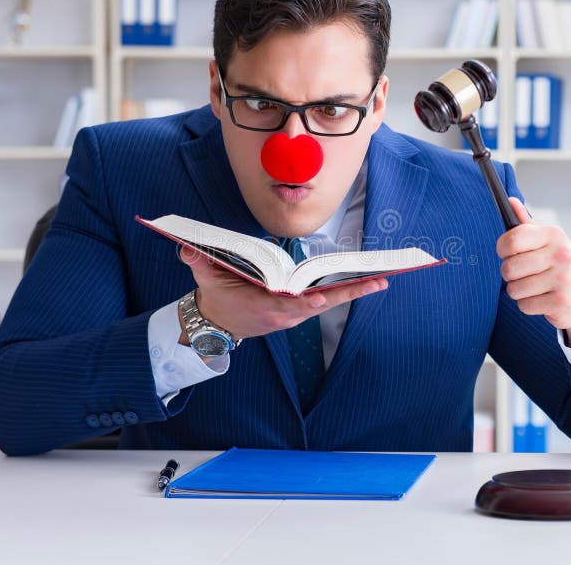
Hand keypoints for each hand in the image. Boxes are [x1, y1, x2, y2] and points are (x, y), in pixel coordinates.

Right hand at [178, 246, 387, 339]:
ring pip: (328, 302)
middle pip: (322, 303)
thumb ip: (198, 262)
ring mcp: (294, 315)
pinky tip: (366, 282)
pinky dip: (345, 292)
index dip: (315, 299)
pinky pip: (325, 301)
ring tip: (382, 279)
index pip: (295, 304)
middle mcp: (286, 314)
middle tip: (380, 280)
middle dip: (350, 293)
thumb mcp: (205, 280)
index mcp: (266, 307)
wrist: (218, 324)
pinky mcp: (298, 311)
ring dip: (354, 291)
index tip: (329, 294)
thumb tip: (188, 247)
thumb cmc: (217, 298)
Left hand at [496, 198, 570, 348]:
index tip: (506, 252)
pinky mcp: (562, 302)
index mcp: (554, 235)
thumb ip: (524, 222)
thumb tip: (510, 200)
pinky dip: (528, 304)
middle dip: (510, 274)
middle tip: (523, 273)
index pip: (512, 239)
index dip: (502, 249)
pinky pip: (524, 306)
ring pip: (514, 289)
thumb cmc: (556, 264)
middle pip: (509, 268)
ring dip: (518, 291)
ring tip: (534, 286)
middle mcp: (561, 255)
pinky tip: (542, 298)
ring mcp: (563, 279)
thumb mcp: (544, 241)